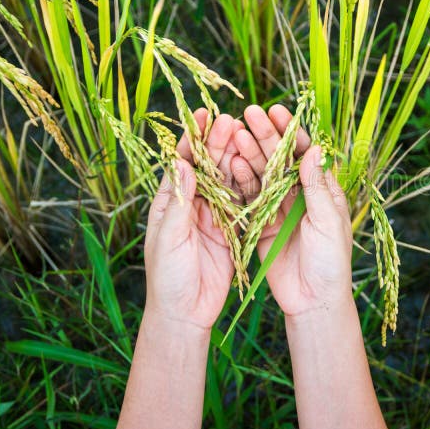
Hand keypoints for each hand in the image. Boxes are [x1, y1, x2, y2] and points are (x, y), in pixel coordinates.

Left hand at [143, 111, 243, 329]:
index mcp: (170, 203)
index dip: (193, 139)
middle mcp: (192, 205)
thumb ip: (179, 204)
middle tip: (231, 119)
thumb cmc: (168, 278)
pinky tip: (261, 166)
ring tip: (248, 134)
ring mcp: (213, 216)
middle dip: (218, 143)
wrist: (186, 313)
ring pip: (226, 181)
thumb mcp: (169, 240)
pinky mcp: (232, 231)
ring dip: (236, 158)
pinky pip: (243, 203)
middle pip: (207, 167)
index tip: (204, 115)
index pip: (182, 163)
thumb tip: (184, 164)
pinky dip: (251, 185)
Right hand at [231, 105, 353, 315]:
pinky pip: (249, 197)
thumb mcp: (327, 223)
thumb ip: (317, 188)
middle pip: (281, 158)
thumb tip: (314, 149)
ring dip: (250, 153)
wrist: (313, 301)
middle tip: (249, 113)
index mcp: (322, 189)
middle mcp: (300, 193)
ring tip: (234, 132)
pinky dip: (240, 180)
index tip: (276, 111)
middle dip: (266, 135)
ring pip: (262, 173)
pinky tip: (231, 163)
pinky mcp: (261, 223)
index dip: (291, 131)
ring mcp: (279, 207)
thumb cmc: (331, 262)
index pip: (306, 152)